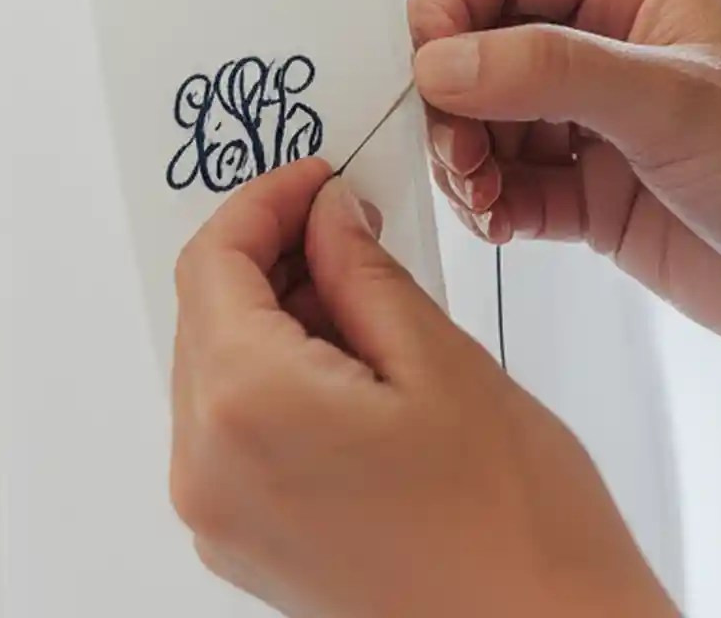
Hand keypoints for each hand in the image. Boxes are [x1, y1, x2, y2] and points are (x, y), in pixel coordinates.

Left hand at [170, 159, 676, 616]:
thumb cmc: (515, 535)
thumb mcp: (442, 363)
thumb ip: (362, 272)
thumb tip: (326, 218)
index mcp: (245, 407)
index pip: (212, 263)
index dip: (262, 204)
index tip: (311, 180)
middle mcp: (206, 467)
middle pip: (205, 316)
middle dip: (269, 260)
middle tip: (344, 228)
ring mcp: (217, 514)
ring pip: (215, 371)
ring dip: (272, 320)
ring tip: (360, 303)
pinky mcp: (240, 540)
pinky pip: (230, 428)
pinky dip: (271, 380)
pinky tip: (344, 367)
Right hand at [409, 0, 720, 357]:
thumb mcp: (673, 102)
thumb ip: (548, 72)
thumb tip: (444, 61)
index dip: (449, 10)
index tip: (427, 69)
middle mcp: (606, 50)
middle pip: (478, 51)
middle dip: (451, 104)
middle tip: (458, 151)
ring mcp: (594, 124)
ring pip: (483, 125)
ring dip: (464, 163)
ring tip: (482, 195)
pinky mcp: (590, 192)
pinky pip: (508, 189)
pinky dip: (489, 208)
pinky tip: (502, 223)